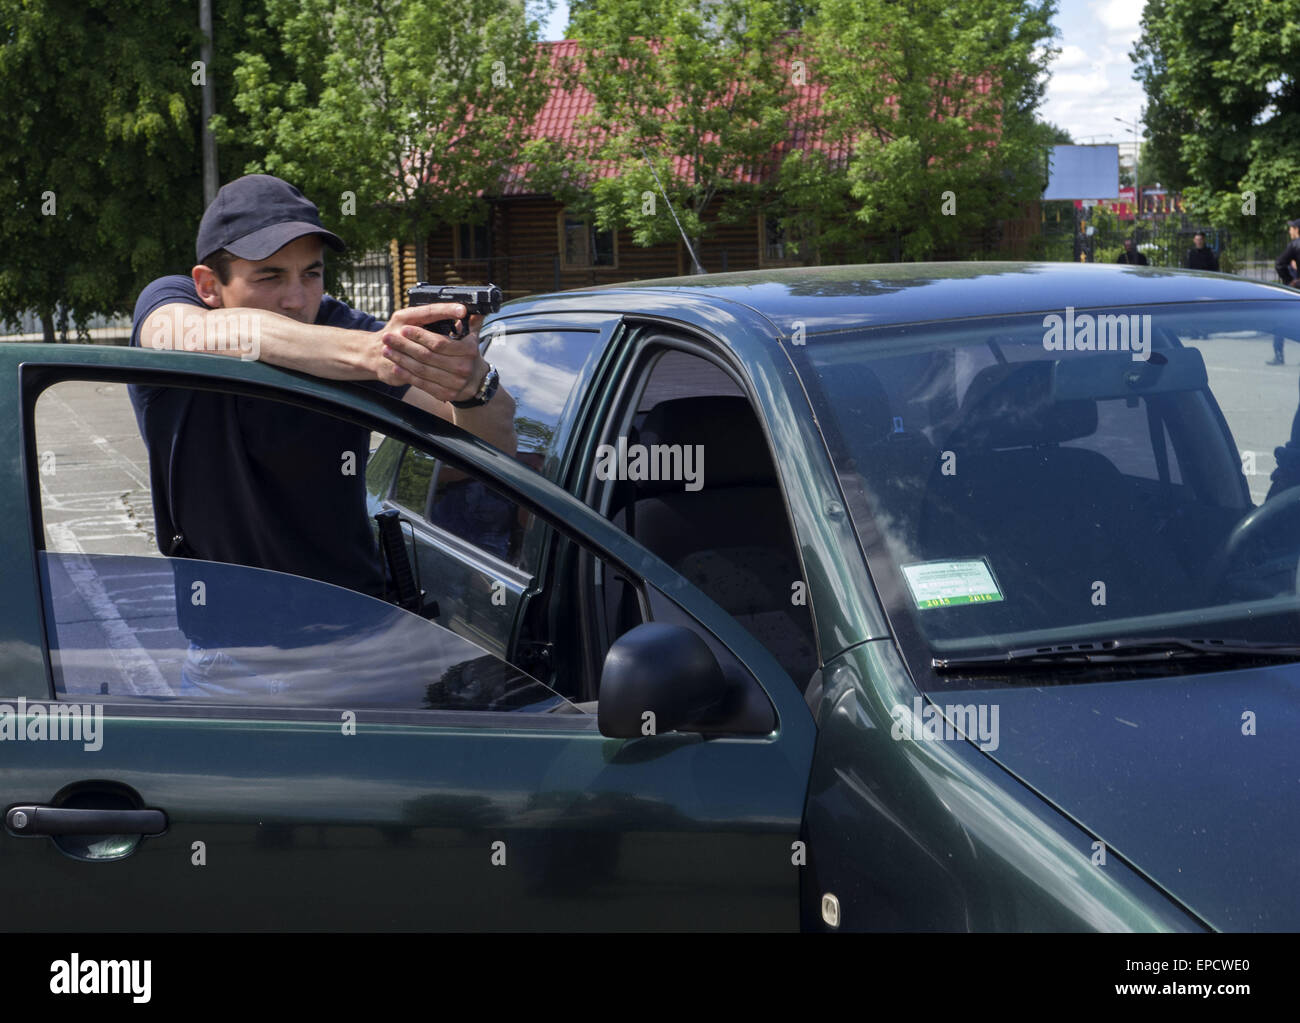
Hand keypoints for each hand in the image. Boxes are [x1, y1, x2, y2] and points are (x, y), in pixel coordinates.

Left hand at [371, 304, 488, 401]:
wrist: (474, 383)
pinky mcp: (445, 393)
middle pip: (427, 355)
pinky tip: (396, 366)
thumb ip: (471, 322)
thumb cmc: (469, 356)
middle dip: (405, 345)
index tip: (404, 329)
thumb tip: (472, 307)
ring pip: (422, 369)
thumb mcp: (472, 338)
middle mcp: (463, 368)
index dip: (420, 336)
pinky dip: (407, 374)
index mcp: (469, 350)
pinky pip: (422, 383)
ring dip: (401, 359)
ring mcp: (454, 383)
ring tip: (388, 349)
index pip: (439, 342)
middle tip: (388, 337)